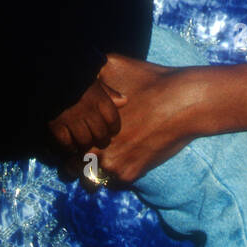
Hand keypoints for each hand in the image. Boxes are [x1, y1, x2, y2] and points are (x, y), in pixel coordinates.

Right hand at [47, 75, 127, 157]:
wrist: (48, 74)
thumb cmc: (73, 75)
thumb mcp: (93, 79)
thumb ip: (108, 92)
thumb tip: (124, 101)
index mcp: (99, 99)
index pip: (113, 121)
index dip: (114, 128)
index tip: (111, 131)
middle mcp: (88, 111)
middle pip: (100, 135)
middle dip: (102, 141)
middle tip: (100, 141)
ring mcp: (72, 119)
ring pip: (85, 141)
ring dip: (86, 145)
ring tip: (86, 145)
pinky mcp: (56, 125)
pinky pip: (66, 143)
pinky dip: (69, 147)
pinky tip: (71, 146)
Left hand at [80, 53, 204, 185]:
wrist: (184, 102)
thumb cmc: (150, 81)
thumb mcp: (114, 64)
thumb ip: (91, 71)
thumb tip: (80, 69)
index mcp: (85, 125)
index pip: (63, 143)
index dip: (67, 141)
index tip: (74, 138)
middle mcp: (93, 149)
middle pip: (71, 166)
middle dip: (76, 160)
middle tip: (87, 151)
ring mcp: (111, 165)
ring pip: (90, 180)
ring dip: (94, 172)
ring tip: (104, 159)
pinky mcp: (129, 175)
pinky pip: (112, 183)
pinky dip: (115, 175)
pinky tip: (123, 159)